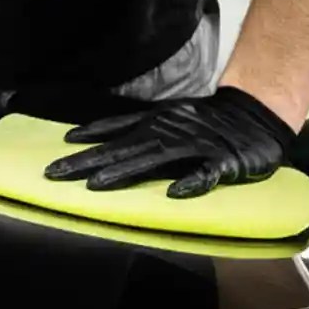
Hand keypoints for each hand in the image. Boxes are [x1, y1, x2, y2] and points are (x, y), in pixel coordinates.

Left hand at [44, 87, 296, 198]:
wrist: (254, 114)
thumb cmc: (202, 121)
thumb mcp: (160, 117)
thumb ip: (125, 127)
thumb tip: (82, 136)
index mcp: (153, 126)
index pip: (113, 136)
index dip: (84, 147)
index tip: (54, 160)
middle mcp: (167, 135)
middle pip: (122, 150)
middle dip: (88, 163)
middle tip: (56, 175)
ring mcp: (193, 149)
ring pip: (154, 161)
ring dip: (125, 172)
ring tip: (96, 184)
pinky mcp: (221, 163)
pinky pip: (205, 175)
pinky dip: (191, 183)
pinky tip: (174, 194)